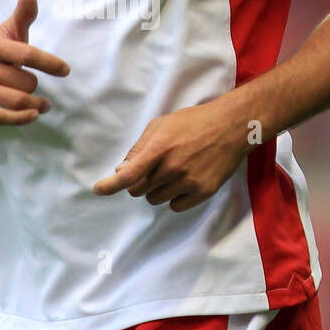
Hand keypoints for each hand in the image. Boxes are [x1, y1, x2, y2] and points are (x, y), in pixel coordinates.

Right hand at [0, 0, 69, 124]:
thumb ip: (22, 15)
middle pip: (26, 82)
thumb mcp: (4, 33)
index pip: (27, 55)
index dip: (49, 63)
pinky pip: (3, 118)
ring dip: (36, 104)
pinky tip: (34, 115)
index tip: (65, 70)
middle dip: (35, 85)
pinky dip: (22, 119)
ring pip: (18, 101)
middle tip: (34, 86)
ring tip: (43, 104)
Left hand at [92, 98, 250, 211]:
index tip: (98, 190)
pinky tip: (184, 182)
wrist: (231, 127)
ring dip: (156, 190)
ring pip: (155, 200)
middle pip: (139, 190)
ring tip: (172, 171)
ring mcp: (189, 182)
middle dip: (139, 182)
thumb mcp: (162, 125)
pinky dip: (174, 198)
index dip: (111, 185)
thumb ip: (140, 148)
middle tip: (153, 168)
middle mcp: (173, 167)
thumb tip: (122, 171)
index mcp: (160, 148)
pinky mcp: (203, 192)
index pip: (130, 174)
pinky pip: (175, 207)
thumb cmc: (194, 122)